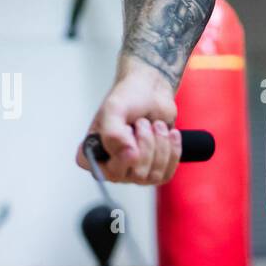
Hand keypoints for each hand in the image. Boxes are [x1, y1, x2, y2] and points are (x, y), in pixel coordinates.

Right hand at [76, 59, 182, 184]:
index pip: (107, 173)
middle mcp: (111, 167)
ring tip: (155, 125)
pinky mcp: (154, 168)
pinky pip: (167, 173)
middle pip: (136, 174)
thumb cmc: (129, 98)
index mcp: (92, 154)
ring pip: (154, 175)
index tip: (131, 133)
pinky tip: (171, 133)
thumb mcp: (114, 109)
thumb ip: (112, 132)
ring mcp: (133, 170)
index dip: (124, 156)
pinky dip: (173, 150)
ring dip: (160, 144)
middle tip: (142, 122)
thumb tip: (127, 154)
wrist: (152, 91)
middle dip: (146, 143)